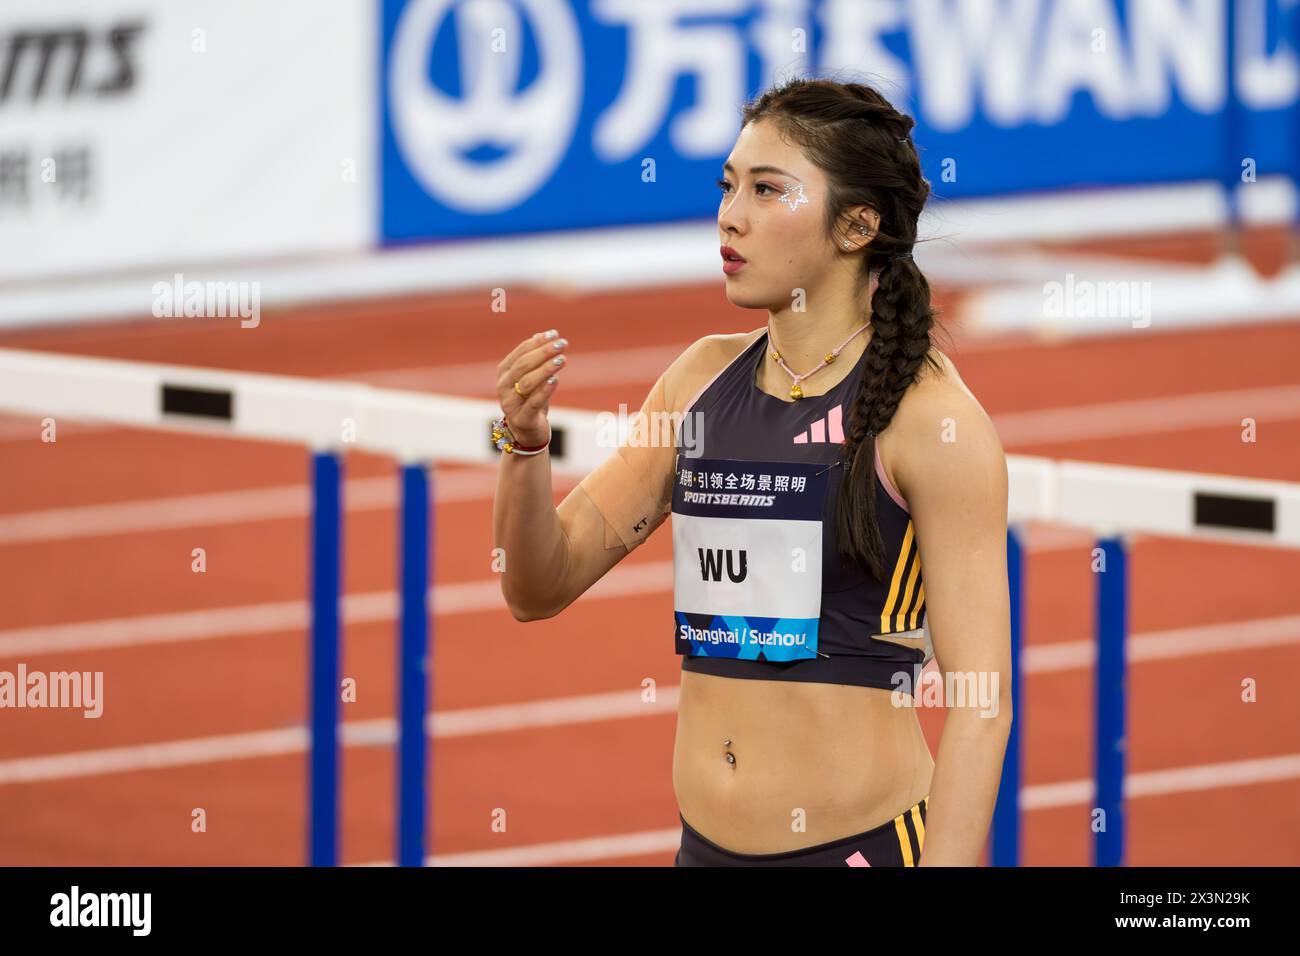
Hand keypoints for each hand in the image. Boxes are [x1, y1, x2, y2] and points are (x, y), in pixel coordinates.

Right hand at [496, 329, 567, 446]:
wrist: (528, 431)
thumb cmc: (531, 399)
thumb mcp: (532, 377)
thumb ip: (535, 358)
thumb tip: (543, 334)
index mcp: (504, 373)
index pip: (520, 353)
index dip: (536, 342)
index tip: (554, 334)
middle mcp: (503, 386)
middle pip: (523, 366)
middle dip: (543, 353)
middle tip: (561, 344)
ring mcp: (510, 404)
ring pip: (527, 383)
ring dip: (546, 369)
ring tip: (562, 359)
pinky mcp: (522, 419)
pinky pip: (533, 402)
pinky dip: (544, 390)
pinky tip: (555, 379)